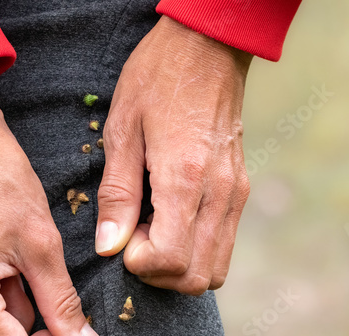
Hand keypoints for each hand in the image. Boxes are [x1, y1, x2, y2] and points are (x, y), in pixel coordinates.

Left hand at [95, 16, 252, 293]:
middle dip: (158, 273)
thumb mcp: (122, 129)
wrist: (208, 45)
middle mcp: (218, 194)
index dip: (140, 264)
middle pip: (196, 277)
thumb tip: (109, 247)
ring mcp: (234, 194)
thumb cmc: (157, 79)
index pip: (171, 260)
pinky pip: (222, 245)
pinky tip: (168, 221)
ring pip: (215, 269)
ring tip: (150, 232)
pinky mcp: (239, 190)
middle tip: (133, 241)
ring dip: (178, 266)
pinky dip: (195, 251)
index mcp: (186, 178)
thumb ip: (117, 194)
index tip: (122, 240)